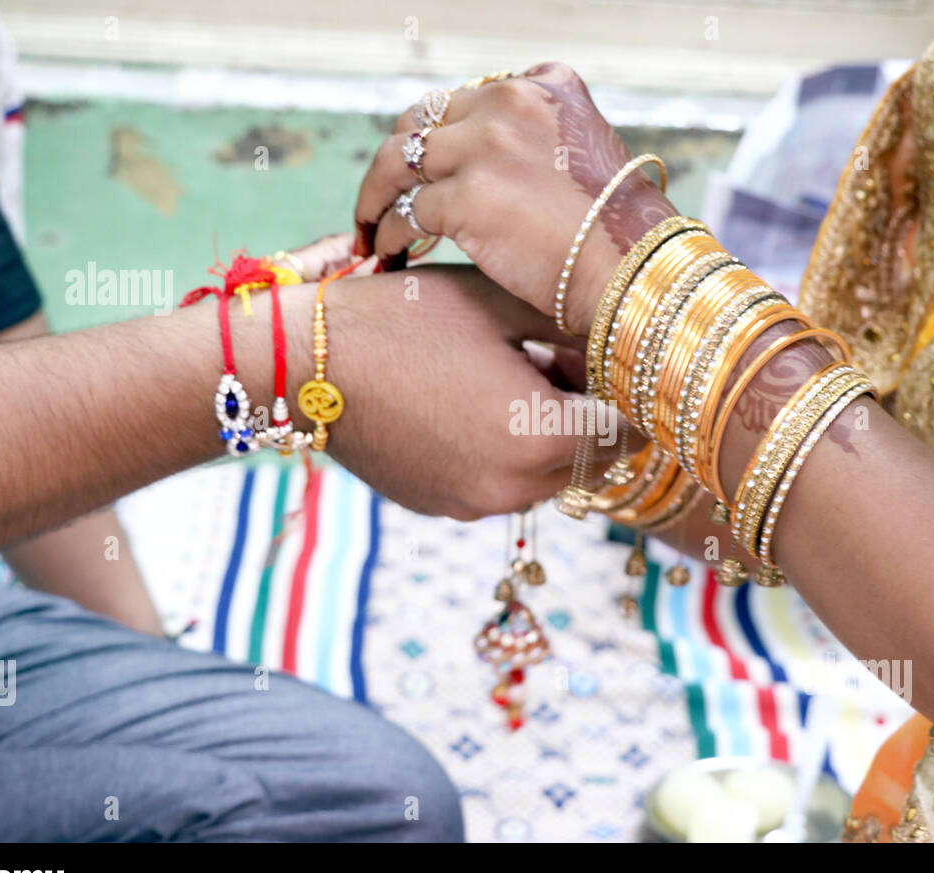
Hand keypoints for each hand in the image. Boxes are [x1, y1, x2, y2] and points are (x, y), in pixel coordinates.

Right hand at [308, 264, 615, 519]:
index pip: (628, 431)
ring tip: (518, 373)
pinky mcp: (441, 506)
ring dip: (552, 435)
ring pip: (548, 476)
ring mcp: (474, 504)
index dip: (631, 392)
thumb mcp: (499, 305)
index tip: (622, 358)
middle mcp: (514, 489)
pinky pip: (500, 483)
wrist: (302, 364)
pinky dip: (507, 451)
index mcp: (541, 438)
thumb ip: (572, 327)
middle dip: (594, 415)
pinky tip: (476, 400)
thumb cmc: (402, 319)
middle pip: (592, 462)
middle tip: (570, 358)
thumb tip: (619, 339)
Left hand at [354, 64, 675, 332]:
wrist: (637, 273)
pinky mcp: (467, 198)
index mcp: (545, 85)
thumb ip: (543, 143)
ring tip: (368, 227)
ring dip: (375, 193)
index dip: (442, 138)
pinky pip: (408, 212)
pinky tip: (388, 253)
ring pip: (400, 158)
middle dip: (398, 160)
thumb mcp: (593, 154)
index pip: (468, 99)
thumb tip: (500, 169)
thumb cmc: (623, 235)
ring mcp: (485, 147)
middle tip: (380, 196)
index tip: (429, 172)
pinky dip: (389, 233)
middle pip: (422, 118)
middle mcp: (511, 102)